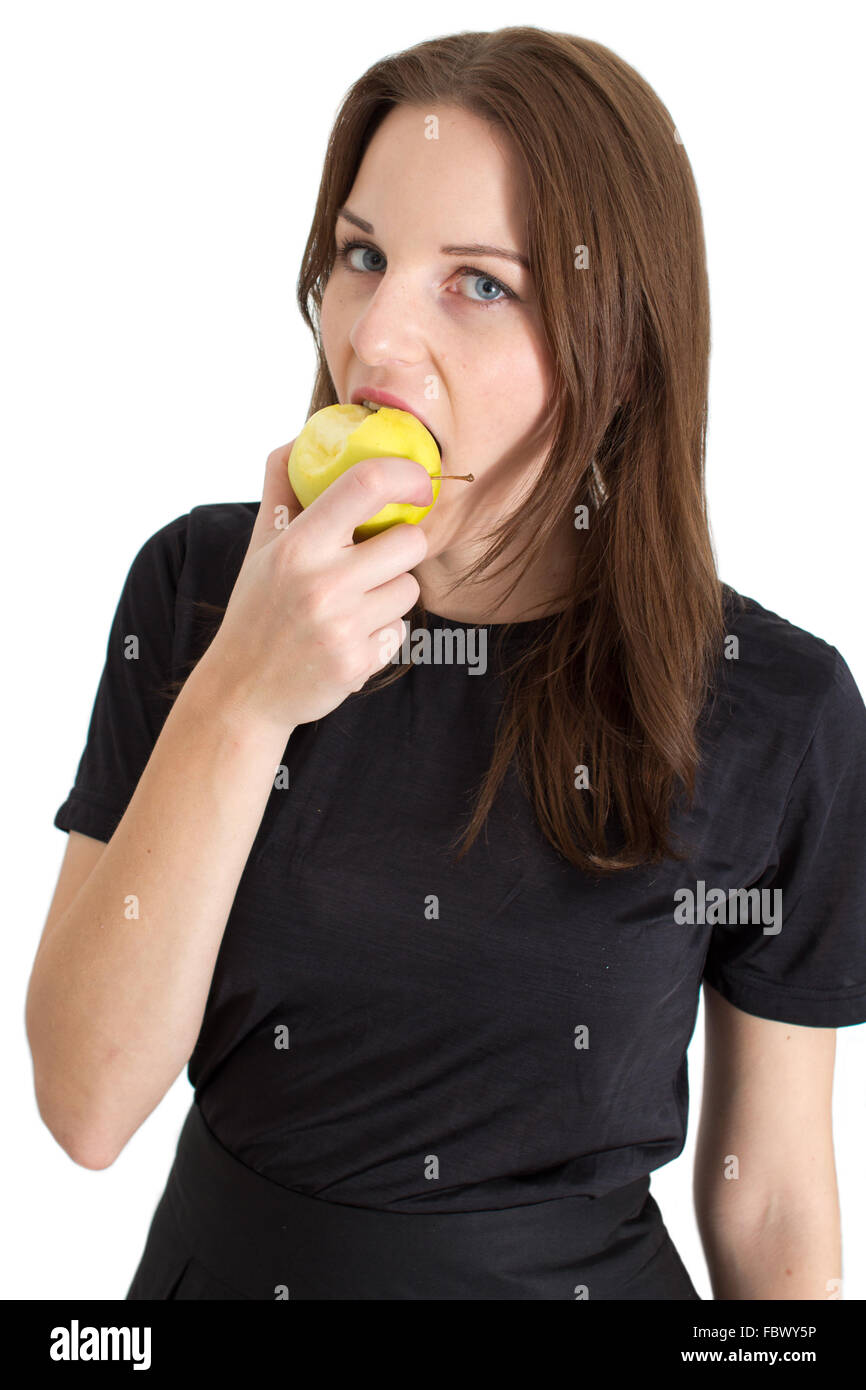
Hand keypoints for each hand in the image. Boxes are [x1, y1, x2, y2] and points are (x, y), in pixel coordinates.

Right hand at [197, 441, 433, 732]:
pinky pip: (400, 630)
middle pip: (409, 543)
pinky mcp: (359, 663)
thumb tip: (304, 435)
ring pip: (409, 589)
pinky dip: (382, 632)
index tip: (418, 480)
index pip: (365, 485)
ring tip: (351, 605)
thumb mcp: (260, 545)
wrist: (243, 691)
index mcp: (296, 545)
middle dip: (402, 547)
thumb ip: (282, 487)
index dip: (405, 474)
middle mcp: (321, 584)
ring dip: (391, 593)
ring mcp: (342, 627)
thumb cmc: (257, 609)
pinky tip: (348, 638)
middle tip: (374, 559)